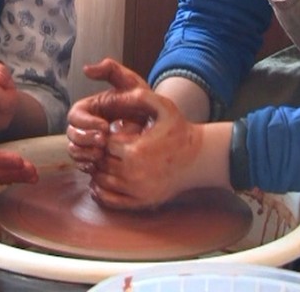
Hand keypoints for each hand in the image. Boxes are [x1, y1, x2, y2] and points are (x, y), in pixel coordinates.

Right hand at [66, 57, 150, 170]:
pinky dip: (86, 165)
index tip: (105, 127)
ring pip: (74, 150)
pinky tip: (99, 165)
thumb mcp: (129, 83)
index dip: (86, 123)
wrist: (155, 124)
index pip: (75, 116)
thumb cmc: (140, 101)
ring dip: (85, 154)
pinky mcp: (92, 157)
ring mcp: (87, 143)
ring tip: (103, 154)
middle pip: (71, 135)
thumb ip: (111, 71)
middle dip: (85, 139)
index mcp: (88, 109)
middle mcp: (84, 126)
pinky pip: (81, 164)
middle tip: (104, 142)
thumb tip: (86, 69)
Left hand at [66, 58, 204, 209]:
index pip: (103, 145)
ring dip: (99, 171)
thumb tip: (114, 96)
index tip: (110, 133)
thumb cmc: (180, 130)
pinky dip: (101, 191)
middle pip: (100, 164)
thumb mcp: (164, 106)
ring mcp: (137, 191)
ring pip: (101, 183)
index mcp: (135, 151)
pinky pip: (110, 200)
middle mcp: (133, 174)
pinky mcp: (141, 202)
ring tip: (107, 159)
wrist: (200, 158)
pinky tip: (105, 178)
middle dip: (100, 154)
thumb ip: (139, 96)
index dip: (103, 137)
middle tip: (106, 146)